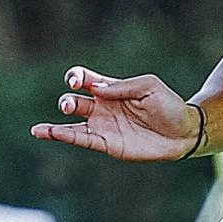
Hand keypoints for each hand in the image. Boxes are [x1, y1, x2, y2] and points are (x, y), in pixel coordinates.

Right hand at [31, 67, 201, 161]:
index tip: (78, 82)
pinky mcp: (107, 144)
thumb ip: (122, 86)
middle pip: (74, 101)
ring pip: (71, 124)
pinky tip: (47, 134)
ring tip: (39, 130)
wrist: (182, 132)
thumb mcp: (148, 86)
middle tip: (71, 104)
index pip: (84, 80)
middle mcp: (102, 106)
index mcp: (110, 88)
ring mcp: (103, 126)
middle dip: (68, 101)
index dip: (76, 78)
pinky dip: (63, 137)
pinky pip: (82, 139)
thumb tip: (96, 89)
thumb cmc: (168, 105)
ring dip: (55, 126)